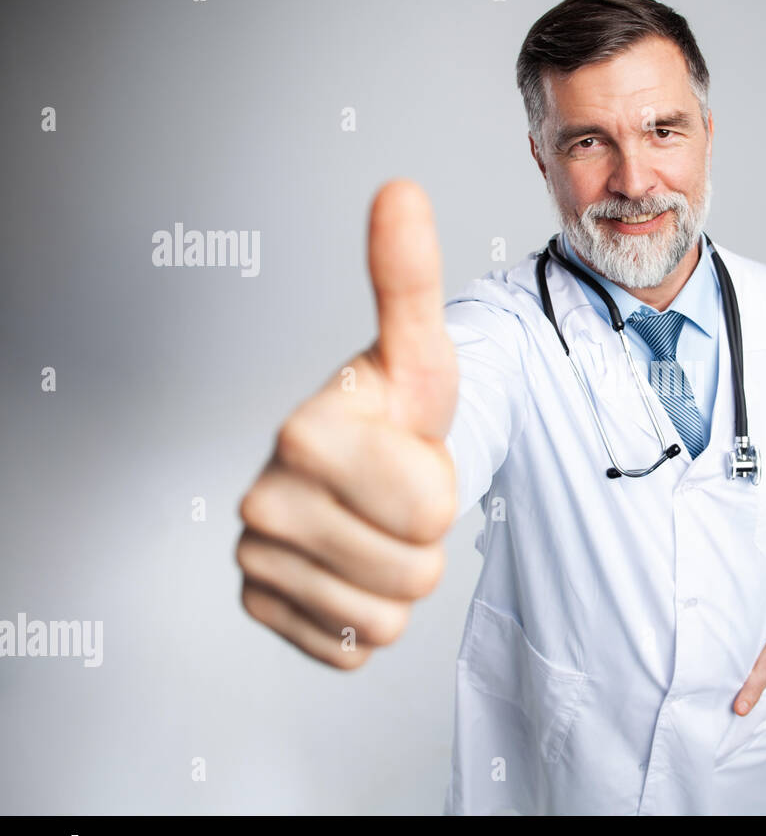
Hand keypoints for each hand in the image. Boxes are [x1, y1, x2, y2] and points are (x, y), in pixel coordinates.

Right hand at [236, 179, 458, 668]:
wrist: (358, 463)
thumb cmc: (395, 410)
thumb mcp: (418, 350)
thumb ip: (407, 277)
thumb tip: (400, 189)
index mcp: (302, 433)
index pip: (430, 511)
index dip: (441, 485)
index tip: (407, 451)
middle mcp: (261, 501)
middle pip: (414, 570)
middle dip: (424, 537)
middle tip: (395, 495)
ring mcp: (254, 560)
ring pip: (386, 614)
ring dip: (400, 576)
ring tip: (374, 524)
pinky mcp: (260, 608)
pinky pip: (352, 646)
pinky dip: (366, 615)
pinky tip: (350, 564)